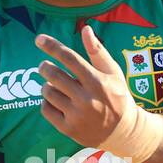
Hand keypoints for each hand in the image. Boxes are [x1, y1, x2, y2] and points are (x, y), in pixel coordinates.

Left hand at [35, 25, 130, 146]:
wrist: (123, 132)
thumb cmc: (118, 97)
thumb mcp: (113, 72)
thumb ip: (97, 51)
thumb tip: (85, 29)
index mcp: (97, 82)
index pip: (70, 58)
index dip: (52, 46)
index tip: (39, 39)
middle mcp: (86, 99)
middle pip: (54, 75)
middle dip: (44, 67)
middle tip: (44, 67)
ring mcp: (76, 115)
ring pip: (48, 92)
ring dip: (47, 86)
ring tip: (54, 86)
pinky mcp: (68, 129)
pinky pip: (46, 110)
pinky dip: (46, 103)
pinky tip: (55, 101)